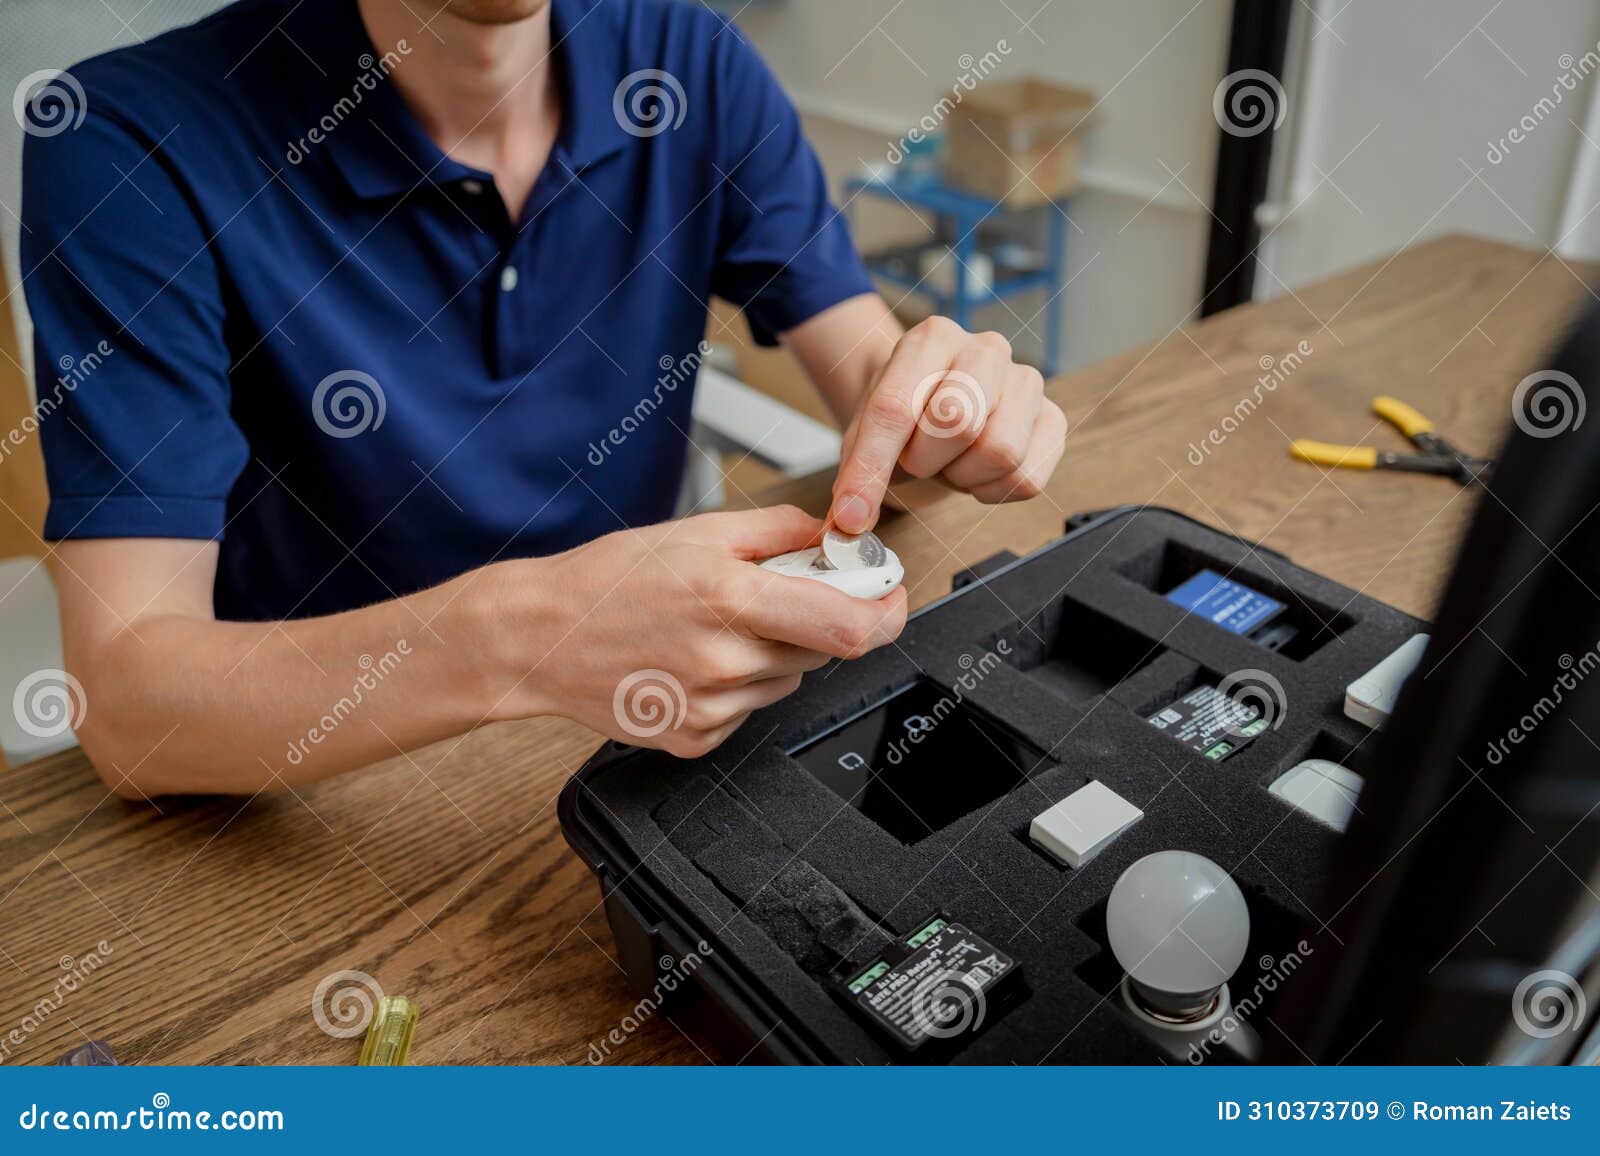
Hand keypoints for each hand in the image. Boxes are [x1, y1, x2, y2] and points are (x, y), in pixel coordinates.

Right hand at [491, 506, 907, 757]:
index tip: (889, 596)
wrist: (541, 637)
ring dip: (769, 654)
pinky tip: (690, 662)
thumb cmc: (610, 579)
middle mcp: (725, 659)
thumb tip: (835, 535)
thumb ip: (777, 531)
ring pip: (784, 680)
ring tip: (710, 629)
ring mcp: (710, 708)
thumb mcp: (697, 530)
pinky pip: (748, 711)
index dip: (885, 612)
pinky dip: (735, 687)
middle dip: (812, 622)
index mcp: (730, 598)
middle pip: (822, 651)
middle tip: (766, 600)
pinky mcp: (695, 739)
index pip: (848, 626)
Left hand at [828, 317, 1066, 532]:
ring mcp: (1027, 382)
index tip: (851, 513)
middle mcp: (987, 348)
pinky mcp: (1053, 419)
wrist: (936, 407)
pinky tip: (977, 473)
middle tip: (916, 460)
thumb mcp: (865, 432)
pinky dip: (993, 491)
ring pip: (1000, 451)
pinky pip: (1026, 478)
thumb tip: (850, 521)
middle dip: (925, 459)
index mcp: (932, 338)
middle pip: (958, 421)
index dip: (871, 467)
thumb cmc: (904, 416)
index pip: (896, 406)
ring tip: (950, 462)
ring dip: (962, 476)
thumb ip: (856, 472)